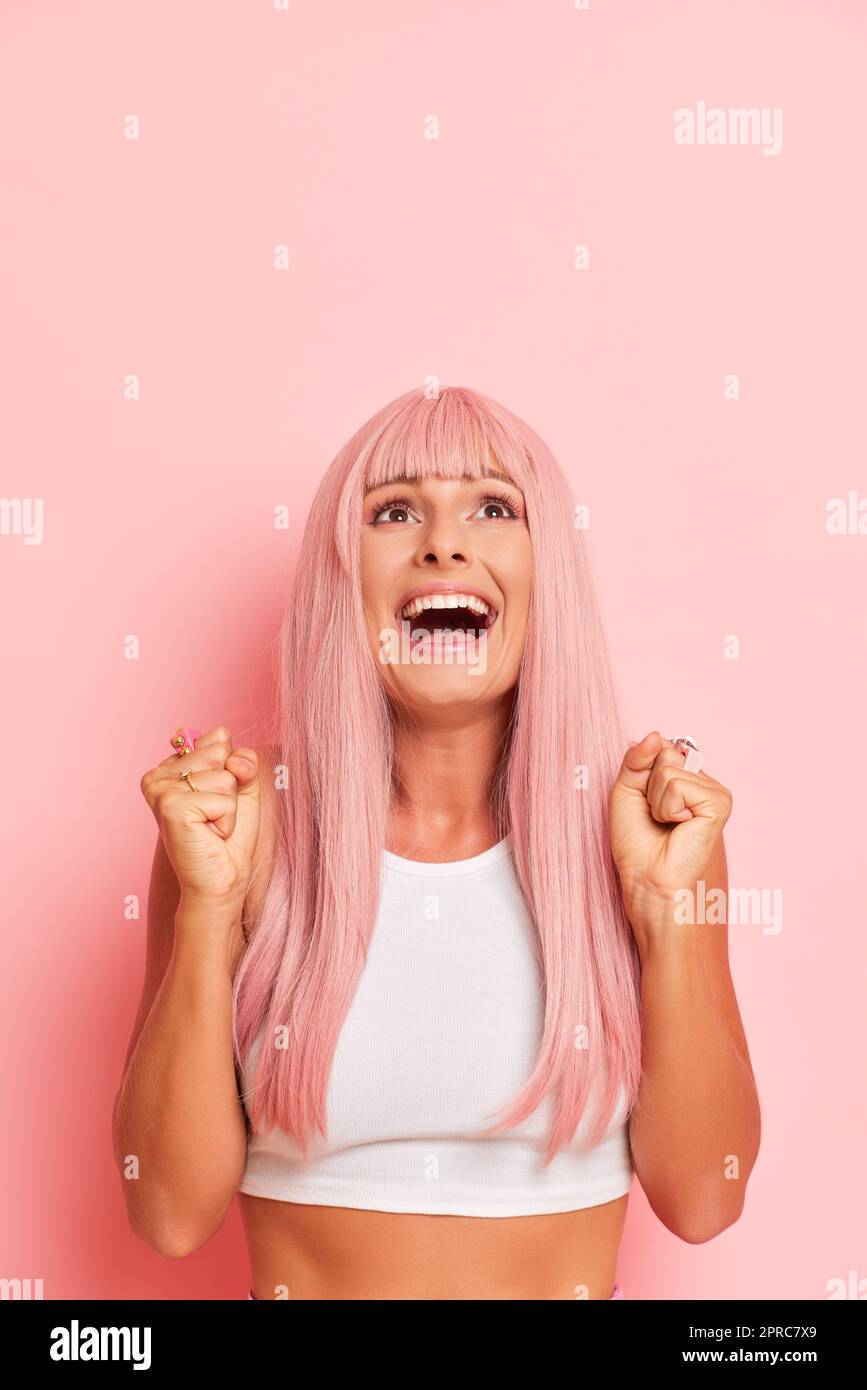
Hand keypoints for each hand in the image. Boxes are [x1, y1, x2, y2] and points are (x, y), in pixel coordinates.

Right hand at [140, 725, 260, 902]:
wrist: (222, 879)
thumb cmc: (229, 836)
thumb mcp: (243, 787)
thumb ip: (243, 760)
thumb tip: (235, 758)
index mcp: (170, 766)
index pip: (217, 737)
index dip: (232, 768)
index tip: (216, 797)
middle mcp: (158, 774)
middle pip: (220, 751)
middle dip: (230, 787)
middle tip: (214, 814)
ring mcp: (160, 790)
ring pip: (224, 775)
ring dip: (229, 806)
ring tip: (211, 825)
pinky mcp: (171, 807)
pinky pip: (224, 798)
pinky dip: (227, 820)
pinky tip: (209, 834)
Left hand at [609, 730, 731, 930]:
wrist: (647, 881)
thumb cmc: (637, 845)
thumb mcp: (627, 791)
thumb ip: (637, 759)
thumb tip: (656, 734)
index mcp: (685, 778)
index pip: (659, 747)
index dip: (641, 772)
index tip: (644, 804)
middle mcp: (703, 782)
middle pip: (664, 753)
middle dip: (647, 786)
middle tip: (655, 817)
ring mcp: (714, 791)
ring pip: (669, 769)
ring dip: (656, 801)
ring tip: (666, 825)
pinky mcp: (720, 803)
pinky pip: (678, 784)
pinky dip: (667, 807)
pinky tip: (679, 827)